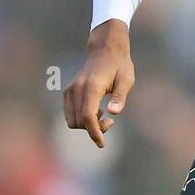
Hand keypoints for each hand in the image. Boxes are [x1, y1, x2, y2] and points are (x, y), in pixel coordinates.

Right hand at [63, 20, 134, 147]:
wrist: (106, 50)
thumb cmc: (120, 66)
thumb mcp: (127, 80)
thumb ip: (120, 96)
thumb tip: (114, 113)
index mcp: (92, 86)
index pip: (87, 117)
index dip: (94, 133)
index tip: (102, 144)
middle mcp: (77, 89)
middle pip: (79, 122)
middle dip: (93, 129)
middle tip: (110, 120)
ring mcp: (70, 90)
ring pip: (71, 120)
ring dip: (87, 125)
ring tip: (103, 114)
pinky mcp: (68, 92)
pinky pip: (69, 114)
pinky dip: (81, 119)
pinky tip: (95, 110)